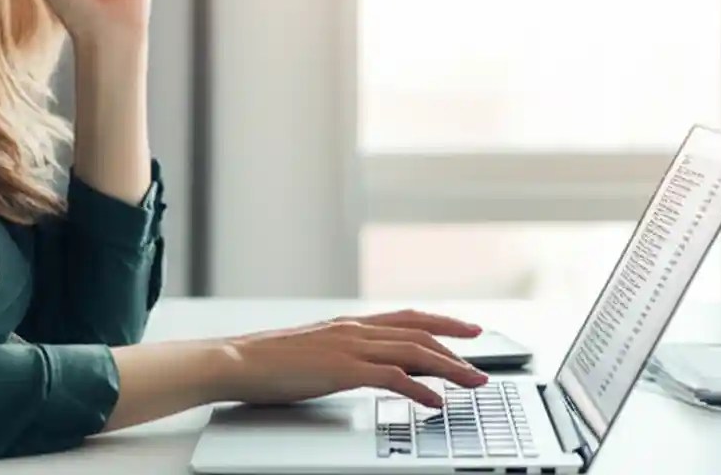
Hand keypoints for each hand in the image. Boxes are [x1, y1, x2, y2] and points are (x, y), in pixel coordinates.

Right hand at [214, 309, 488, 408]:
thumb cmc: (268, 360)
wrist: (237, 360)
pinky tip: (435, 402)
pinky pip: (392, 378)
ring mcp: (350, 347)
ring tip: (473, 384)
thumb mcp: (314, 351)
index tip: (468, 330)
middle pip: (419, 334)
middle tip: (482, 367)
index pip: (407, 318)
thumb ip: (342, 352)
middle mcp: (355, 330)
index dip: (442, 323)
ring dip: (450, 369)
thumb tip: (365, 365)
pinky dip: (419, 390)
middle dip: (456, 349)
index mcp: (349, 324)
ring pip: (414, 352)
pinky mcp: (342, 369)